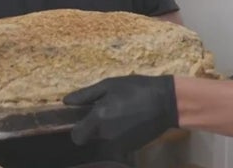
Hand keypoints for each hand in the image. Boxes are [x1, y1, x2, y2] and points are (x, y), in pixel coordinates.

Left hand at [63, 75, 178, 152]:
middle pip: (92, 135)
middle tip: (109, 108)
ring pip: (106, 139)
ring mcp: (121, 143)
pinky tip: (132, 120)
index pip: (77, 136)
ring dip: (110, 129)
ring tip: (123, 112)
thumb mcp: (109, 85)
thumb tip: (66, 102)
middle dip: (97, 125)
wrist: (167, 102)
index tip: (85, 119)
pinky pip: (119, 141)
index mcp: (99, 119)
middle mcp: (107, 135)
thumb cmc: (136, 89)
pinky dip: (122, 133)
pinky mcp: (132, 147)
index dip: (78, 129)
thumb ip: (86, 95)